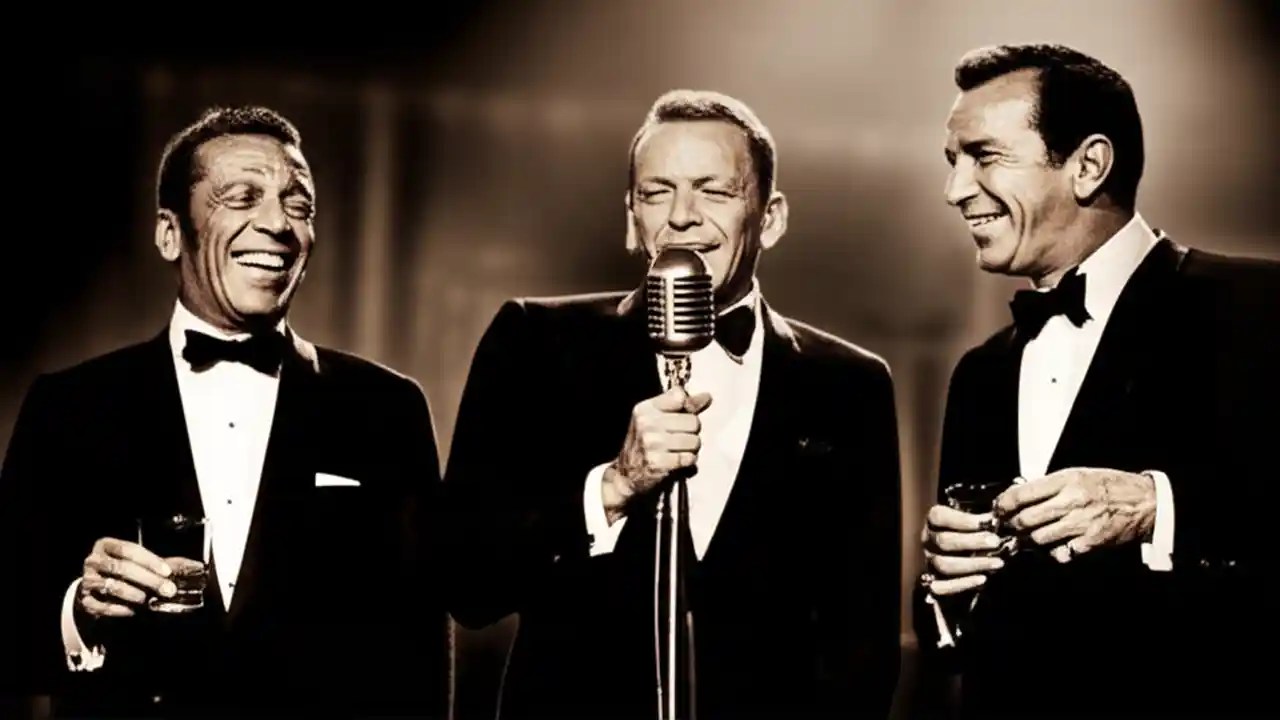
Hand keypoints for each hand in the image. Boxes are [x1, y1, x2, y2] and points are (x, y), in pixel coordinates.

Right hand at [79, 538, 175, 618]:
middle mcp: (93, 561)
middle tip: (168, 590)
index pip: (128, 549)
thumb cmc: (124, 570)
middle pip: (121, 568)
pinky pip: (102, 606)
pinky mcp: (84, 599)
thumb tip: (193, 567)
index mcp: (106, 545)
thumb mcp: (140, 561)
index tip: (167, 572)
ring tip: (150, 601)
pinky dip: (119, 609)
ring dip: (134, 594)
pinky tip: (133, 611)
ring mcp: (87, 580)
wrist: (97, 588)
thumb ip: (162, 564)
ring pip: (111, 586)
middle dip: (148, 579)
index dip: (149, 560)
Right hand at [603, 386, 711, 522]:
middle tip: (679, 439)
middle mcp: (646, 424)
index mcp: (645, 409)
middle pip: (693, 421)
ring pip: (694, 441)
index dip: (687, 409)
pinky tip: (677, 462)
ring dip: (691, 449)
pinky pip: (689, 458)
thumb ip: (682, 407)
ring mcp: (651, 443)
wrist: (626, 475)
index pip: (680, 397)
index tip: (681, 417)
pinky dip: (688, 462)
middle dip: (692, 432)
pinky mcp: (658, 463)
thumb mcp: (656, 420)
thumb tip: (707, 396)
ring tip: (678, 451)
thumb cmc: (646, 443)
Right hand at [921, 505, 1005, 595]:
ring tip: (998, 562)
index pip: (939, 516)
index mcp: (933, 521)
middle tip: (996, 542)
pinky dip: (962, 584)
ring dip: (974, 564)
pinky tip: (983, 579)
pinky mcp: (932, 584)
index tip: (987, 521)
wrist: (964, 559)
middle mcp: (927, 541)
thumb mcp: (973, 521)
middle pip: (943, 541)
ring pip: (944, 565)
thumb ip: (981, 518)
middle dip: (973, 542)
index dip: (962, 520)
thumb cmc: (972, 534)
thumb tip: (995, 518)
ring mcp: (928, 563)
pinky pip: (942, 587)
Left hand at [993, 468, 1155, 562]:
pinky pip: (1059, 553)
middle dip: (1011, 524)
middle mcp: (1072, 502)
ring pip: (1038, 538)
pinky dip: (1052, 551)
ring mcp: (1081, 524)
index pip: (1023, 494)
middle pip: (1026, 519)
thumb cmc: (1109, 485)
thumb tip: (1019, 494)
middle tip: (1007, 525)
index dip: (1004, 503)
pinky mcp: (1090, 543)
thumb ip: (1049, 485)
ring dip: (1028, 539)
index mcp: (1067, 480)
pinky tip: (1053, 544)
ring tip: (1027, 535)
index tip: (998, 508)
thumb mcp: (1078, 474)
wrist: (1145, 502)